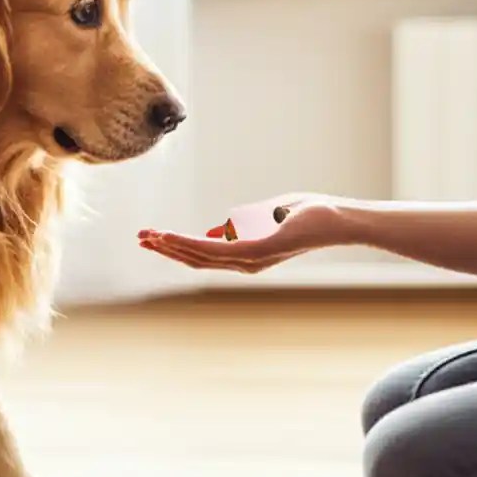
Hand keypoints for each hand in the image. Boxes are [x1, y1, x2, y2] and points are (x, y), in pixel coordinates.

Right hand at [138, 193, 341, 273]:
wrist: (336, 219)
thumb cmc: (308, 214)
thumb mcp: (265, 216)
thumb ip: (239, 225)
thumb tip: (213, 230)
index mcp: (247, 255)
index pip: (203, 254)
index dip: (176, 247)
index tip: (153, 236)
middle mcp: (246, 262)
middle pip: (196, 258)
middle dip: (165, 248)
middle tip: (140, 237)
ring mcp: (250, 259)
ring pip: (200, 255)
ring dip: (171, 245)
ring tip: (148, 236)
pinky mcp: (255, 251)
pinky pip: (214, 249)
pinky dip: (189, 242)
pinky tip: (171, 236)